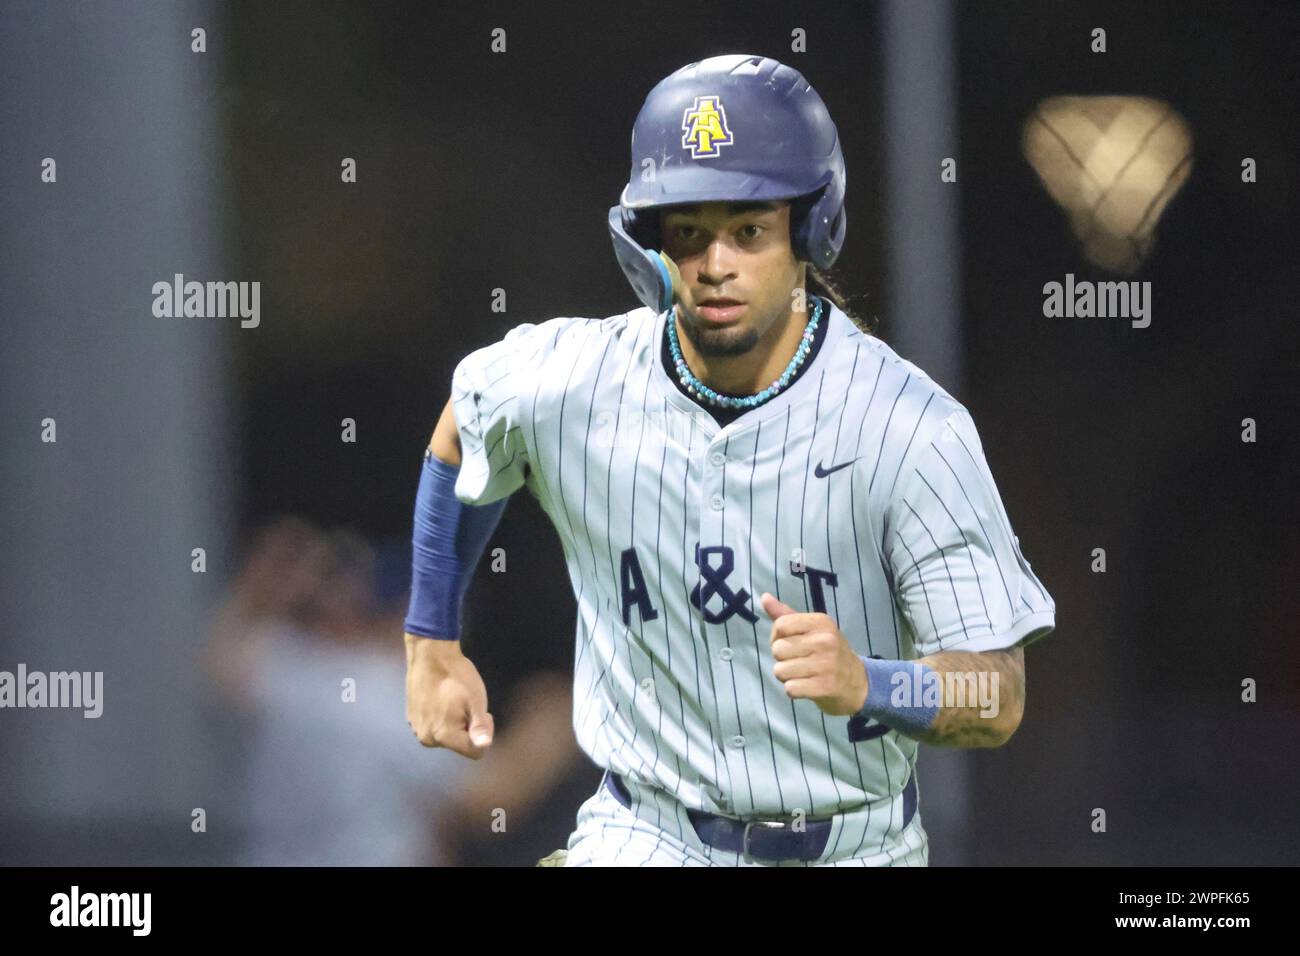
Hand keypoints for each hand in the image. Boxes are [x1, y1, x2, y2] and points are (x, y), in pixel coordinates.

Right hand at [405, 634, 494, 758]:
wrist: (430, 655)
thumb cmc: (457, 676)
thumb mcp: (475, 700)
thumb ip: (480, 726)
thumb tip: (484, 746)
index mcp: (444, 736)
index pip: (476, 752)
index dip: (485, 733)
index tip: (483, 713)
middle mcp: (428, 738)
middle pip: (460, 744)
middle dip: (468, 728)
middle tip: (466, 703)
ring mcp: (417, 729)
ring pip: (448, 736)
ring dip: (455, 722)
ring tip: (452, 699)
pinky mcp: (412, 720)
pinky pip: (435, 727)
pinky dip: (441, 717)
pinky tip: (441, 697)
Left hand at [760, 593, 868, 716]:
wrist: (858, 682)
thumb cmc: (828, 652)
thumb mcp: (812, 629)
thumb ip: (786, 615)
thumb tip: (764, 597)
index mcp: (821, 622)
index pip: (780, 625)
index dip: (777, 637)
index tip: (790, 643)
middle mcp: (825, 640)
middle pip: (777, 649)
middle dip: (783, 659)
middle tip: (800, 662)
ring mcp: (826, 664)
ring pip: (780, 671)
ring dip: (787, 676)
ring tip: (803, 674)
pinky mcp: (825, 687)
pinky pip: (790, 688)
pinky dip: (794, 690)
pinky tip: (807, 686)